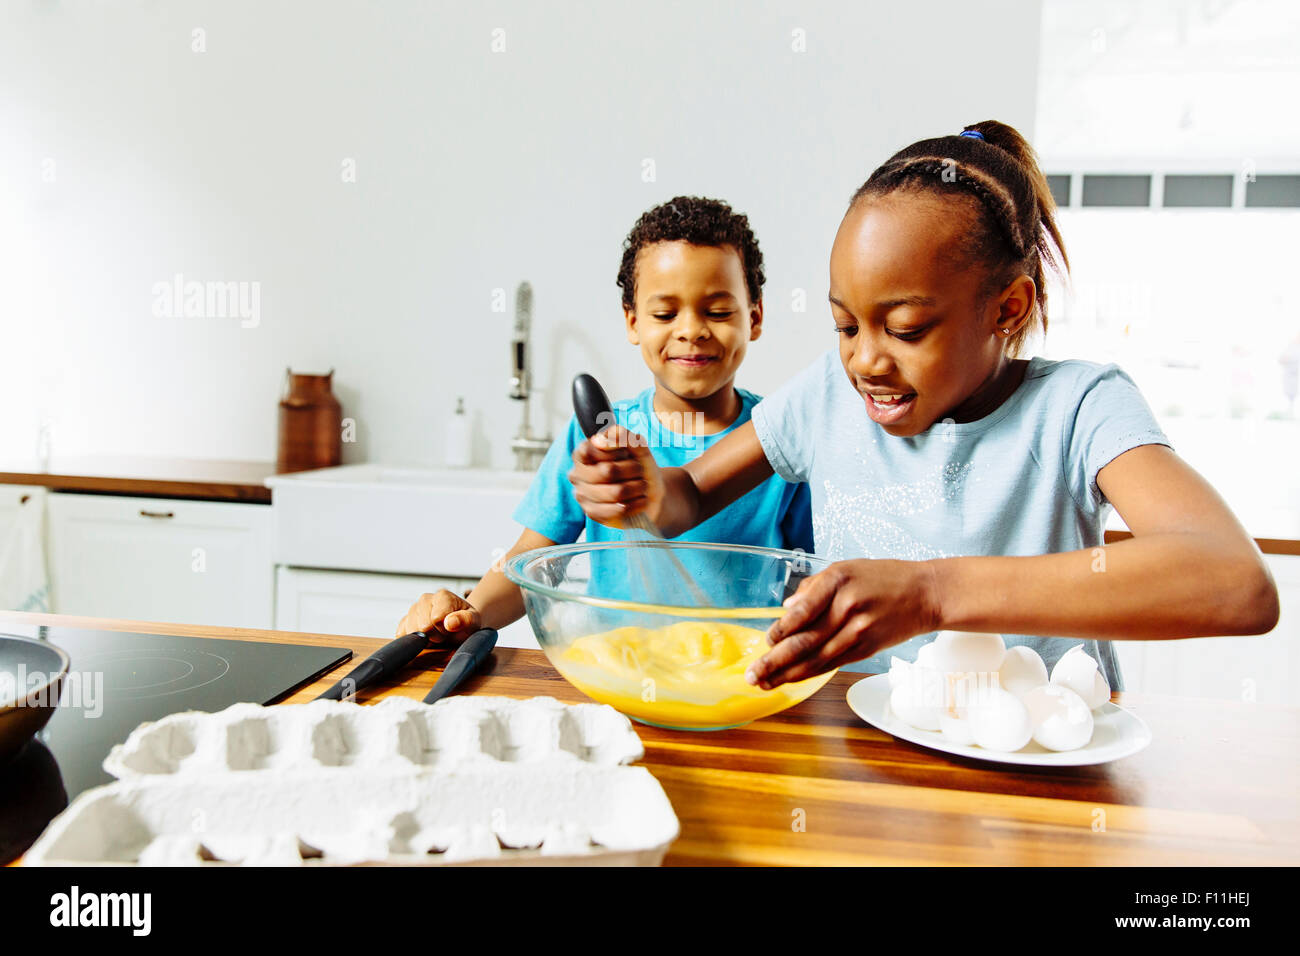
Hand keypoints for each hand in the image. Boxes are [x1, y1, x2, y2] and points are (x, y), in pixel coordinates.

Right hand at [395, 589, 481, 642]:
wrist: (459, 626)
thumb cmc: (466, 623)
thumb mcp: (473, 622)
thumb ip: (465, 620)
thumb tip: (450, 622)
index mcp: (443, 596)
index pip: (436, 619)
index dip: (445, 630)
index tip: (452, 628)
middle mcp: (425, 599)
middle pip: (423, 627)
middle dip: (435, 635)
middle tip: (445, 633)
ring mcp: (413, 609)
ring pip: (411, 631)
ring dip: (425, 638)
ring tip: (436, 633)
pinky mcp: (404, 620)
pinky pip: (402, 634)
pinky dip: (414, 640)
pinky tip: (425, 636)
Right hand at [568, 424, 663, 527]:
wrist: (650, 493)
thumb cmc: (640, 467)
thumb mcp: (637, 447)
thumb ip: (622, 436)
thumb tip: (600, 440)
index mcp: (583, 453)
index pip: (590, 450)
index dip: (614, 452)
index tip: (626, 453)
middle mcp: (578, 474)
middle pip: (608, 471)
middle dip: (633, 469)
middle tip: (639, 470)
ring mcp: (583, 495)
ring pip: (616, 492)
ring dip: (637, 487)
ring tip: (641, 486)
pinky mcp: (593, 513)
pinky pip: (618, 510)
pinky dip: (636, 504)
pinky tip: (639, 500)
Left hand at [745, 559, 942, 688]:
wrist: (925, 593)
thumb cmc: (882, 577)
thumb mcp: (845, 568)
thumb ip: (813, 589)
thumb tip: (785, 610)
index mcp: (838, 580)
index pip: (802, 611)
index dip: (780, 630)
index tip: (765, 641)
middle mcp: (847, 607)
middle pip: (805, 640)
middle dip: (774, 661)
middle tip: (752, 675)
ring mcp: (859, 630)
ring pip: (817, 658)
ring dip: (787, 674)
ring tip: (764, 684)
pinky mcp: (867, 648)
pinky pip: (832, 664)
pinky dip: (809, 674)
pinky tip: (791, 679)